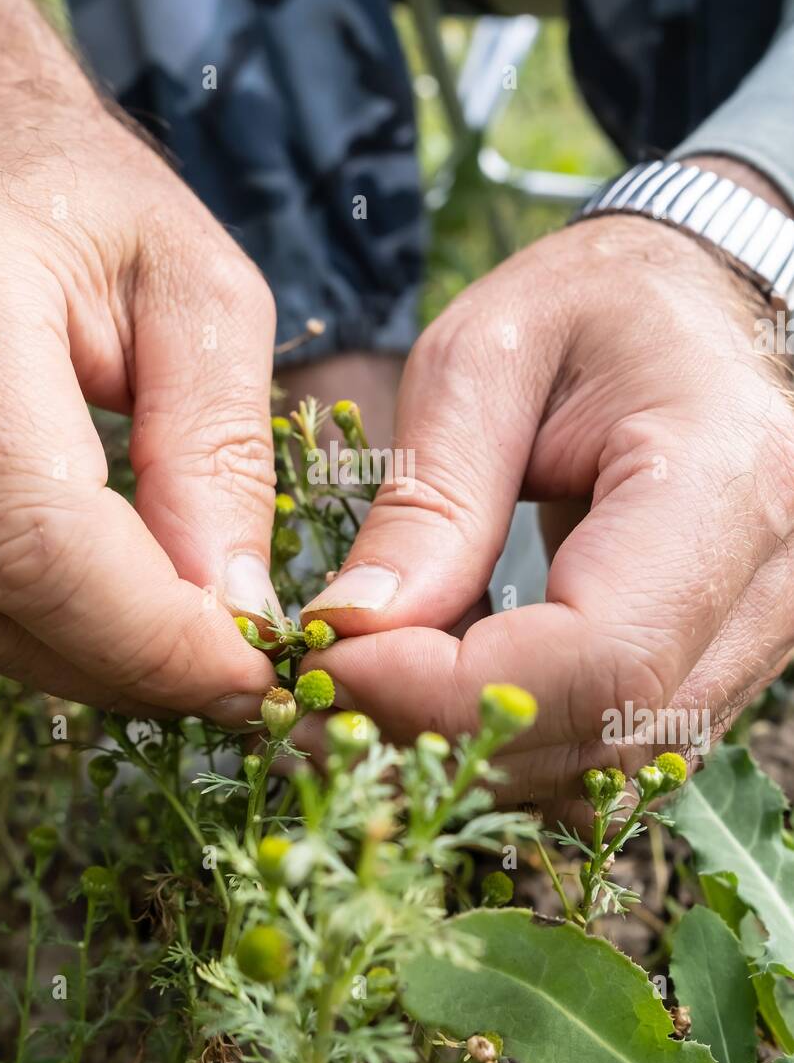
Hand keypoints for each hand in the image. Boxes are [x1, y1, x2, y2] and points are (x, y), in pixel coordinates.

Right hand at [0, 0, 276, 718]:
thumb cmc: (90, 209)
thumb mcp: (196, 294)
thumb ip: (217, 446)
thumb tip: (235, 609)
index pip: (39, 531)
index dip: (152, 631)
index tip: (256, 665)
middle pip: (1, 598)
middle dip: (141, 663)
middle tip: (247, 675)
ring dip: (103, 662)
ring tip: (200, 643)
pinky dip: (60, 635)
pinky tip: (129, 616)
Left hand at [301, 198, 793, 805]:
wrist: (695, 302)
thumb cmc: (592, 305)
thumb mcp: (482, 361)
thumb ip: (429, 500)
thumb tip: (352, 633)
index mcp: (723, 478)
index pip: (597, 655)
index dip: (451, 692)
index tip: (329, 663)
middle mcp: (771, 578)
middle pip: (606, 729)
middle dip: (442, 734)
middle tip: (315, 695)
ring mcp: (765, 629)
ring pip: (615, 760)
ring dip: (475, 750)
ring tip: (364, 692)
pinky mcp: (729, 655)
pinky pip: (620, 740)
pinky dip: (520, 738)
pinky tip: (438, 688)